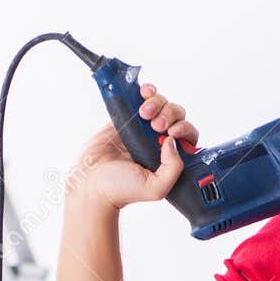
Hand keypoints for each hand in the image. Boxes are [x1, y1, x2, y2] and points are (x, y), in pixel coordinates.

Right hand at [66, 83, 199, 210]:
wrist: (91, 182)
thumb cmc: (121, 189)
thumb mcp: (155, 188)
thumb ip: (173, 168)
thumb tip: (172, 140)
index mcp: (170, 157)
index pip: (188, 136)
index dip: (184, 129)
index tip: (171, 132)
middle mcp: (158, 140)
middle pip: (176, 115)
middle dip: (169, 114)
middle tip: (155, 124)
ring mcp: (143, 128)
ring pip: (161, 104)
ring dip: (157, 102)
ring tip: (144, 113)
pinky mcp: (126, 118)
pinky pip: (141, 98)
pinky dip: (147, 91)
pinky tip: (144, 92)